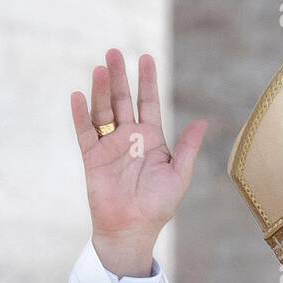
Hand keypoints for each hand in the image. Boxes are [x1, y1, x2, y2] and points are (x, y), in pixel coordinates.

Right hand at [70, 50, 207, 274]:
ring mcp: (109, 146)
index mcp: (151, 139)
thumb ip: (188, 149)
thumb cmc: (157, 207)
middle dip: (119, 77)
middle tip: (114, 52)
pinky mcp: (92, 158)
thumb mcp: (179, 176)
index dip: (147, 81)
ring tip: (100, 68)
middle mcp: (128, 138)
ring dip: (100, 90)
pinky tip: (79, 96)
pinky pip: (85, 133)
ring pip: (103, 111)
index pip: (148, 103)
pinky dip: (81, 115)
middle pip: (122, 100)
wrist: (132, 230)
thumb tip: (203, 122)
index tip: (145, 58)